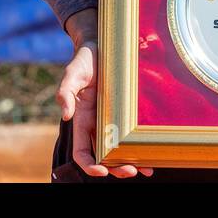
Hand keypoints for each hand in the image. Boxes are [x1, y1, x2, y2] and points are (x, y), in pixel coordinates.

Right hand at [57, 34, 153, 178]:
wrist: (101, 45)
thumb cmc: (84, 60)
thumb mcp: (73, 73)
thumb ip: (65, 92)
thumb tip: (66, 115)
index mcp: (82, 119)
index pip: (81, 151)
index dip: (89, 164)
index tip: (101, 171)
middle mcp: (97, 124)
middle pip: (104, 156)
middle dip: (115, 168)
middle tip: (131, 172)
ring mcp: (113, 119)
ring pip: (120, 149)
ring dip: (131, 162)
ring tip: (146, 170)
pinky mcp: (127, 112)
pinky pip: (133, 133)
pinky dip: (141, 146)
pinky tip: (152, 154)